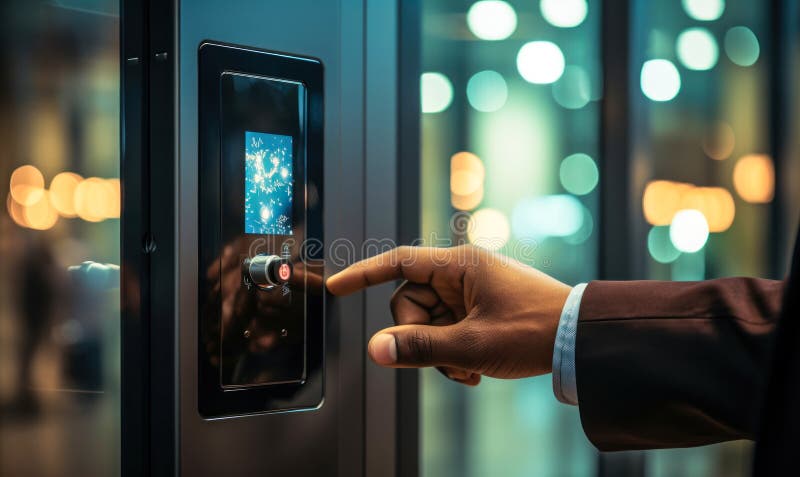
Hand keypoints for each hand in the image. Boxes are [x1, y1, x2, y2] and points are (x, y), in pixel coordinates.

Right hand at [326, 245, 570, 385]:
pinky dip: (454, 353)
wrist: (580, 338)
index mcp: (459, 266)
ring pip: (429, 323)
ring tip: (468, 370)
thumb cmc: (534, 330)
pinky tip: (475, 371)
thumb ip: (421, 347)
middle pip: (411, 303)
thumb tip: (377, 349)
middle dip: (420, 336)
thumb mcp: (472, 344)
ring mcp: (471, 293)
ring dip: (440, 352)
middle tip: (447, 357)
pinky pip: (448, 331)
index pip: (399, 262)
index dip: (363, 274)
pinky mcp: (479, 310)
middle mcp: (462, 274)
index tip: (335, 287)